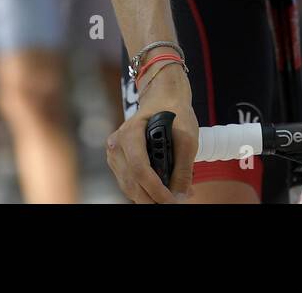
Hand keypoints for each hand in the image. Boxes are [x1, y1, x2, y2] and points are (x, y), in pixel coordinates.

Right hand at [105, 64, 197, 202]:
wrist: (163, 98)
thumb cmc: (175, 113)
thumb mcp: (186, 137)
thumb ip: (183, 168)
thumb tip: (180, 196)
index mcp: (130, 132)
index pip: (140, 169)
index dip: (155, 190)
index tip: (172, 201)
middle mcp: (116, 144)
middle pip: (132, 182)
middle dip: (153, 198)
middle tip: (174, 203)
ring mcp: (114, 153)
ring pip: (129, 186)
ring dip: (149, 197)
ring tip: (172, 198)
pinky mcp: (118, 161)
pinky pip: (129, 182)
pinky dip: (145, 190)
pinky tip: (163, 192)